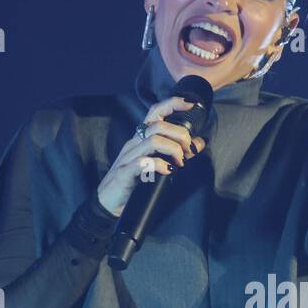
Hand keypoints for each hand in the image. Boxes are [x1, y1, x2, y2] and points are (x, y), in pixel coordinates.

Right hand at [96, 96, 206, 216]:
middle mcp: (134, 144)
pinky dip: (159, 165)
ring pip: (153, 141)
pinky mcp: (124, 173)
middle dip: (180, 135)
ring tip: (180, 163)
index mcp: (141, 139)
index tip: (191, 104)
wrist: (108, 203)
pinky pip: (142, 163)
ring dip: (173, 149)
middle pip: (158, 126)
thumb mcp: (157, 164)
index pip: (155, 112)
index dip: (172, 104)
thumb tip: (199, 143)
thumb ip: (178, 152)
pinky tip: (167, 171)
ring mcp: (128, 158)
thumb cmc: (134, 183)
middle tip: (189, 151)